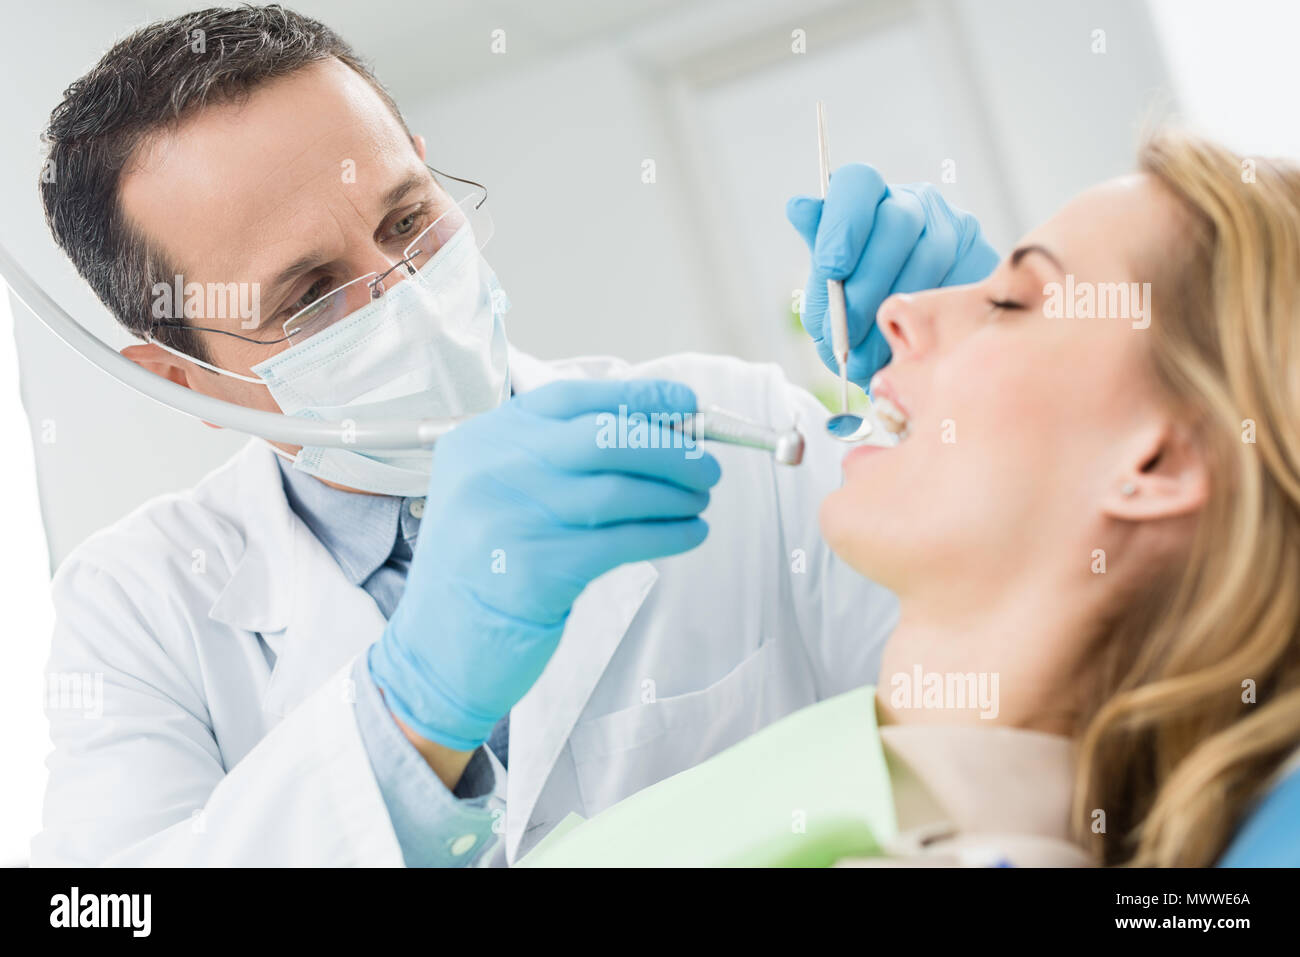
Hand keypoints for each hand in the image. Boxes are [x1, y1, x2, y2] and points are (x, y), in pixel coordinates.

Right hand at [368, 379, 720, 750]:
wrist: (435, 652)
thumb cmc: (484, 568)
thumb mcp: (497, 494)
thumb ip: (556, 459)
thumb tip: (656, 433)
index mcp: (481, 440)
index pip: (574, 399)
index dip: (640, 398)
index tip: (687, 406)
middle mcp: (491, 470)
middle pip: (605, 438)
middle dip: (670, 448)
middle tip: (707, 465)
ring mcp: (511, 519)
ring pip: (620, 491)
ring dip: (676, 495)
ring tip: (700, 501)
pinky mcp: (537, 570)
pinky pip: (624, 542)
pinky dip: (669, 534)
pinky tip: (691, 534)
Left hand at [787, 164, 998, 385]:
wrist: (908, 354)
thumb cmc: (858, 318)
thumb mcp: (827, 293)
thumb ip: (819, 257)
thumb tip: (798, 206)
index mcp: (867, 202)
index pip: (857, 183)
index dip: (843, 224)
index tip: (832, 271)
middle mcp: (913, 204)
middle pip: (896, 221)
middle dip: (866, 282)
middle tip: (847, 332)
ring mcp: (953, 227)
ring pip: (929, 255)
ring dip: (896, 309)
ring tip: (870, 353)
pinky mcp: (983, 258)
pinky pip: (961, 281)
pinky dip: (930, 318)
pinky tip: (909, 346)